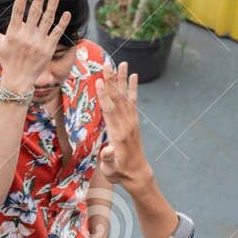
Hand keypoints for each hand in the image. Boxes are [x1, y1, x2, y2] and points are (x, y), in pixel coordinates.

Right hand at [0, 0, 71, 92]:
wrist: (18, 80)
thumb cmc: (6, 59)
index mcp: (13, 33)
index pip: (18, 11)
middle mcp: (26, 37)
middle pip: (34, 13)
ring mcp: (38, 43)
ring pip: (47, 21)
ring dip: (51, 7)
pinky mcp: (48, 49)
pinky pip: (56, 33)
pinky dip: (62, 23)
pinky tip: (66, 13)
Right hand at [96, 62, 152, 192]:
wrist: (137, 174)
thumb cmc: (119, 173)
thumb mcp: (110, 169)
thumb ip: (108, 159)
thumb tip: (107, 150)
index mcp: (117, 134)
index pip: (109, 110)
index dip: (104, 95)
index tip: (100, 80)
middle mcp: (126, 124)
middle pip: (117, 98)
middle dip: (111, 80)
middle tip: (107, 63)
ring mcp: (132, 122)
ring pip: (125, 96)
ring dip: (122, 79)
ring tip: (122, 63)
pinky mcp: (134, 122)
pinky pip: (133, 101)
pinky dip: (133, 88)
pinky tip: (133, 76)